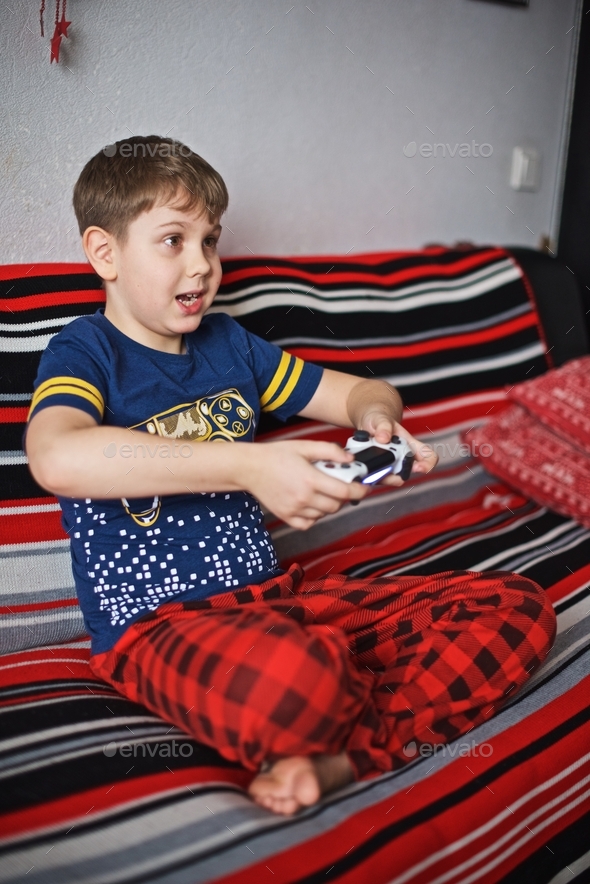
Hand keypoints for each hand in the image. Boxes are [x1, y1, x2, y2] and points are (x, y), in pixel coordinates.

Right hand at [243, 440, 367, 529]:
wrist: (249, 467)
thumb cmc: (276, 455)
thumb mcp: (305, 446)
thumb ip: (330, 451)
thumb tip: (350, 460)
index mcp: (310, 479)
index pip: (345, 492)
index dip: (360, 491)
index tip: (365, 487)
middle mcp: (303, 498)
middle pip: (337, 505)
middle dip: (344, 497)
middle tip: (340, 486)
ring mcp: (294, 509)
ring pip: (324, 514)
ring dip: (329, 505)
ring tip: (321, 491)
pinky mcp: (286, 516)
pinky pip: (309, 523)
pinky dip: (315, 516)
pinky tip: (311, 503)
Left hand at [360, 413, 437, 486]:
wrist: (366, 422)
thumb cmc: (378, 419)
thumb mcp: (380, 418)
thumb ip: (383, 425)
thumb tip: (383, 438)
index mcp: (411, 445)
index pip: (429, 457)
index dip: (427, 465)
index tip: (417, 467)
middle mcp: (403, 458)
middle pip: (405, 474)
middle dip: (394, 476)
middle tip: (382, 472)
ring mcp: (390, 466)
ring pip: (388, 479)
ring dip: (379, 476)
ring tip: (367, 464)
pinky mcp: (376, 471)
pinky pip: (373, 478)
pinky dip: (367, 473)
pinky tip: (360, 465)